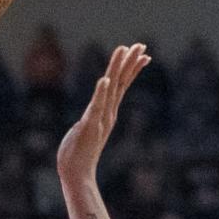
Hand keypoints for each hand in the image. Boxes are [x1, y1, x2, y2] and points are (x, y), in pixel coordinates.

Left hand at [56, 43, 149, 184]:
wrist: (76, 174)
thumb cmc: (78, 154)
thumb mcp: (87, 129)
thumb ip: (92, 119)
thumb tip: (94, 116)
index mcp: (107, 112)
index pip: (120, 86)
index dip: (131, 69)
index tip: (143, 54)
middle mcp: (107, 113)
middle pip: (120, 83)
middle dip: (130, 63)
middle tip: (142, 45)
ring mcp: (100, 119)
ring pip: (111, 89)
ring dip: (117, 69)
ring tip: (125, 51)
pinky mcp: (90, 126)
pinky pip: (96, 106)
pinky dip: (100, 93)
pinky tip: (104, 80)